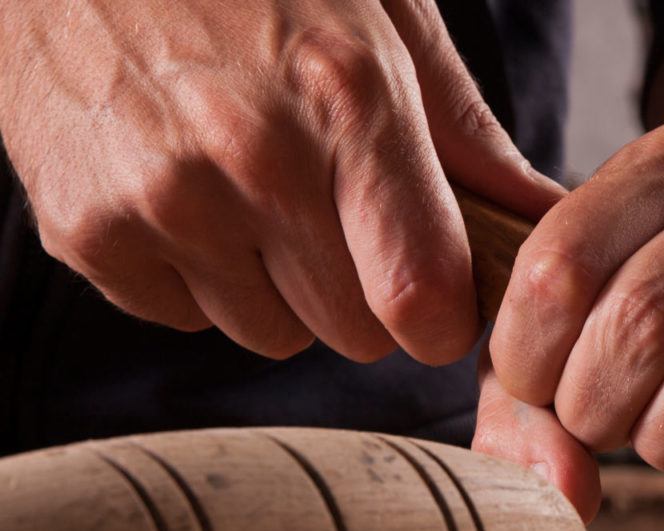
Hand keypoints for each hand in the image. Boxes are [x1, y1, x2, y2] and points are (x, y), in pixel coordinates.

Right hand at [0, 0, 559, 361]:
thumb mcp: (380, 17)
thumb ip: (466, 133)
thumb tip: (547, 218)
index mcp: (346, 98)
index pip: (422, 296)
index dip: (442, 316)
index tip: (438, 298)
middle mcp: (252, 158)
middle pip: (356, 332)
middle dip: (364, 293)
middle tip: (334, 212)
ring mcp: (160, 199)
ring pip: (272, 334)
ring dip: (277, 287)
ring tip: (249, 189)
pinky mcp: (84, 231)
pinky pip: (184, 317)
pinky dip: (195, 276)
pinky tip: (182, 191)